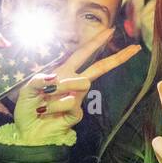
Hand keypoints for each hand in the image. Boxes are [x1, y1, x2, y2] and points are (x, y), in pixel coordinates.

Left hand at [11, 28, 140, 144]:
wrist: (29, 132)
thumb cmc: (28, 110)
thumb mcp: (27, 89)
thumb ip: (39, 79)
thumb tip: (56, 77)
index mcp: (63, 72)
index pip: (82, 53)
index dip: (96, 42)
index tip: (111, 30)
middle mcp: (73, 83)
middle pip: (100, 67)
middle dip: (117, 57)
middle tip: (134, 48)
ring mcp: (77, 98)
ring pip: (84, 82)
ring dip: (62, 87)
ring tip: (45, 99)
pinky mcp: (77, 113)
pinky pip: (70, 102)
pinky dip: (53, 106)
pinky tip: (45, 112)